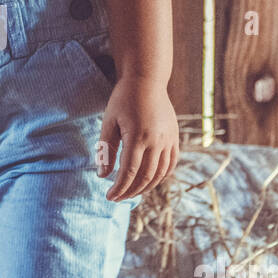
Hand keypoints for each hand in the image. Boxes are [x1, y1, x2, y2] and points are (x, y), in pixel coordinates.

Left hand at [96, 74, 178, 201]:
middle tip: (118, 198)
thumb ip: (106, 149)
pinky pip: (171, 164)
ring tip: (131, 192)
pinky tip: (150, 181)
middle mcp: (156, 141)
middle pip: (145, 177)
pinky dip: (161, 176)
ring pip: (160, 174)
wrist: (147, 80)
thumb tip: (102, 176)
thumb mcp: (109, 122)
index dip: (119, 188)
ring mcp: (168, 140)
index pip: (129, 172)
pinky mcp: (174, 137)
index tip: (110, 196)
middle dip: (130, 191)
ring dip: (145, 187)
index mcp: (138, 137)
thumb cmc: (123, 99)